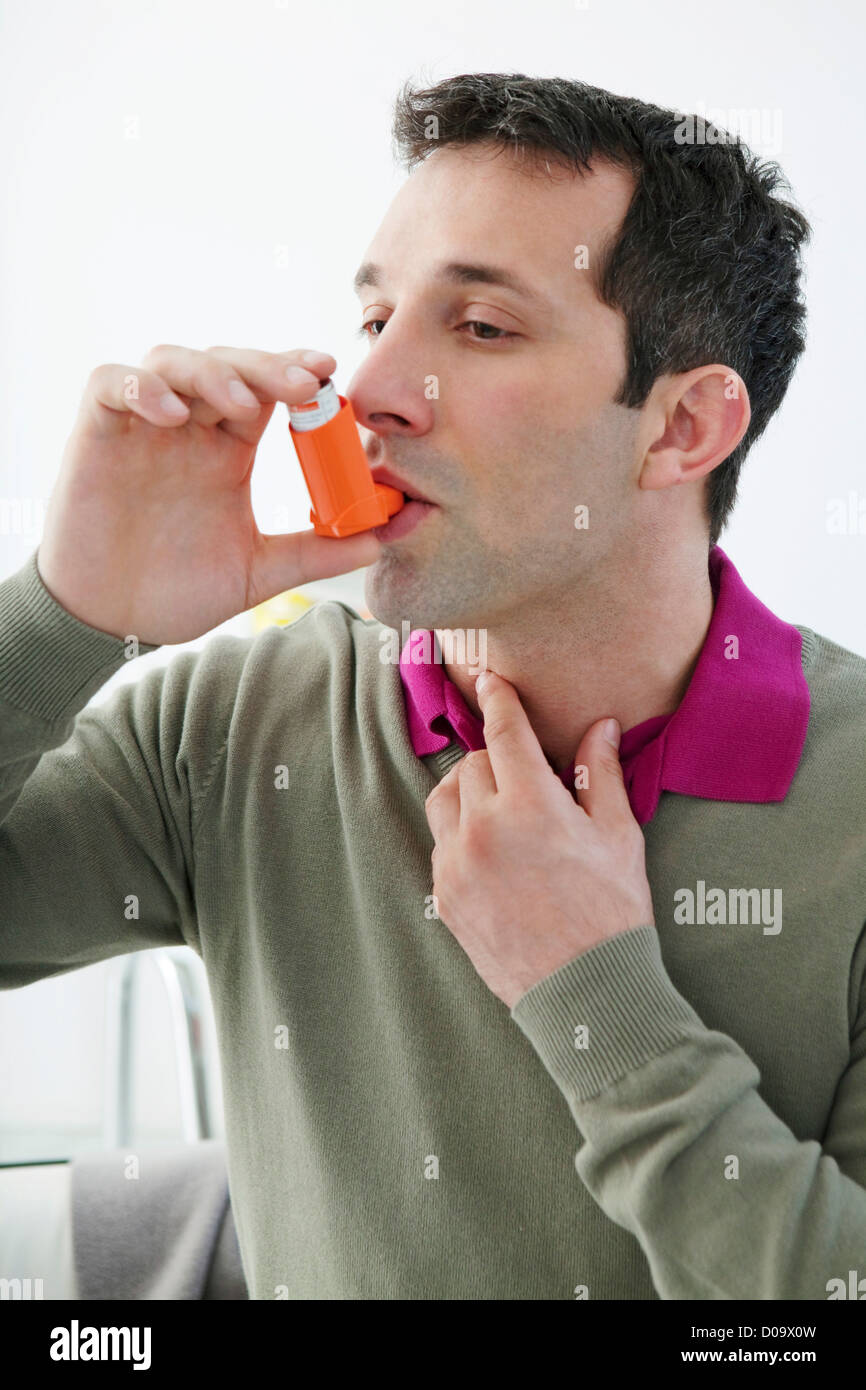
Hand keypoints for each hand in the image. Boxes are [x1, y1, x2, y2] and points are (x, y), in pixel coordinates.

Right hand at [37, 345, 382, 643]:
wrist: (111, 622)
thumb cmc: (176, 591)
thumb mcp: (258, 573)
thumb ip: (316, 552)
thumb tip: (382, 537)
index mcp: (229, 450)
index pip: (268, 390)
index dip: (296, 372)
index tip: (332, 375)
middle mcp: (189, 428)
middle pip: (228, 364)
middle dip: (267, 365)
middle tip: (305, 382)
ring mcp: (142, 427)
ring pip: (173, 360)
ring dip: (211, 371)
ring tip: (240, 403)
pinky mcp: (96, 434)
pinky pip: (111, 385)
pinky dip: (141, 387)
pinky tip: (171, 416)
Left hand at [423, 669, 654, 1008]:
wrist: (586, 993)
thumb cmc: (613, 912)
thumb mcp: (618, 837)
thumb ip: (599, 774)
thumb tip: (600, 726)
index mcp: (531, 807)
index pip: (504, 732)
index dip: (499, 699)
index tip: (490, 679)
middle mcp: (483, 829)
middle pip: (474, 763)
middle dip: (498, 761)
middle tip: (528, 780)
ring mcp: (456, 864)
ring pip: (445, 798)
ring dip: (469, 792)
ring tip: (503, 810)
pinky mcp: (443, 896)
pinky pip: (441, 843)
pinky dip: (461, 835)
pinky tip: (495, 852)